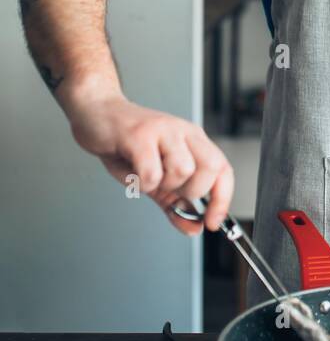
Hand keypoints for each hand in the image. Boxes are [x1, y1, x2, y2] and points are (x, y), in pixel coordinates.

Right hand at [66, 91, 233, 233]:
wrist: (96, 113)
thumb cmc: (125, 144)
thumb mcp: (156, 178)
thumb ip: (175, 204)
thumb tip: (194, 228)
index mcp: (193, 140)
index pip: (223, 170)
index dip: (222, 200)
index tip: (212, 222)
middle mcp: (183, 132)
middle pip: (211, 168)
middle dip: (192, 192)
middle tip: (169, 190)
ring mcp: (163, 131)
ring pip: (183, 171)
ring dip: (163, 185)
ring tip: (146, 175)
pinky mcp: (139, 135)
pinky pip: (151, 172)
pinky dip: (142, 183)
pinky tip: (132, 172)